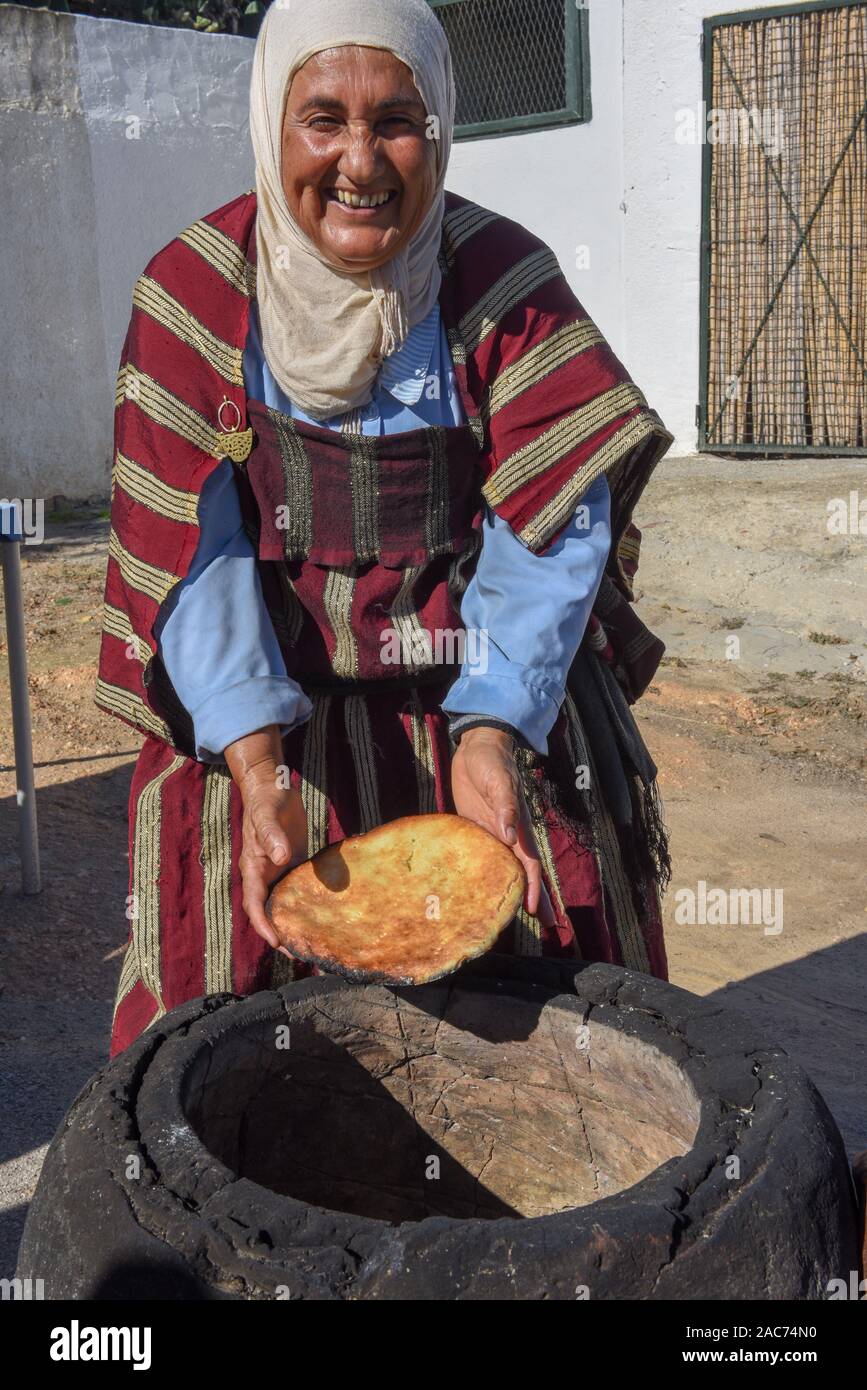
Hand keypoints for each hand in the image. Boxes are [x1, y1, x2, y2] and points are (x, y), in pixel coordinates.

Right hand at [224, 725, 307, 949]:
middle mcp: (264, 874)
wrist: (273, 787)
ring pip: (283, 904)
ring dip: (294, 922)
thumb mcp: (267, 817)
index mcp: (253, 868)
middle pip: (268, 911)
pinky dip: (307, 903)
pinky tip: (323, 913)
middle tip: (300, 953)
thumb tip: (280, 858)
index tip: (277, 942)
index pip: (254, 904)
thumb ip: (272, 837)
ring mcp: (278, 871)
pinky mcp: (292, 864)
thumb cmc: (266, 801)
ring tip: (312, 942)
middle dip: (280, 933)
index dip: (263, 925)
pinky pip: (298, 889)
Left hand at [450, 726, 555, 927]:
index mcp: (518, 826)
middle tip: (548, 927)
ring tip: (517, 917)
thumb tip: (511, 837)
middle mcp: (509, 836)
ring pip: (505, 870)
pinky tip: (483, 891)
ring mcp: (493, 835)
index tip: (536, 911)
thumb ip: (505, 806)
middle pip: (524, 873)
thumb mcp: (499, 781)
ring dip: (512, 892)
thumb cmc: (491, 762)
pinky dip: (488, 877)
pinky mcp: (476, 831)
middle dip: (536, 898)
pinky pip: (483, 859)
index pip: (529, 864)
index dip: (534, 888)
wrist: (476, 748)